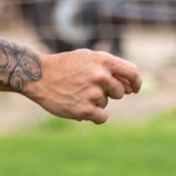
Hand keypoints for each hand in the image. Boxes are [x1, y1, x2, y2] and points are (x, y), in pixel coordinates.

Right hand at [0, 36, 139, 123]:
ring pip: (106, 104)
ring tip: (76, 93)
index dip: (136, 82)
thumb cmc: (65, 66)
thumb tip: (132, 88)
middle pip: (120, 92)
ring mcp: (93, 94)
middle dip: (109, 92)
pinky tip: (79, 107)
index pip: (133, 73)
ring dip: (95, 102)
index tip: (134, 89)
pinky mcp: (84, 110)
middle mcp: (100, 76)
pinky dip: (94, 116)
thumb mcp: (88, 58)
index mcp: (104, 60)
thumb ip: (110, 69)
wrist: (39, 76)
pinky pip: (102, 117)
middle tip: (88, 88)